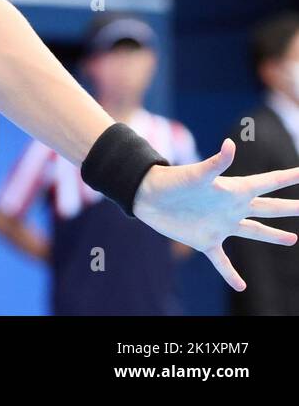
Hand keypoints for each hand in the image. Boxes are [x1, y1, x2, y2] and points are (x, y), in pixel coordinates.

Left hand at [132, 137, 298, 290]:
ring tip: (293, 239)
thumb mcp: (196, 173)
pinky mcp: (205, 240)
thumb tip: (230, 144)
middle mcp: (231, 207)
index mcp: (233, 190)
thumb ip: (216, 162)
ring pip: (253, 231)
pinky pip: (222, 261)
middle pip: (267, 208)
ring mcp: (220, 225)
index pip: (267, 183)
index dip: (287, 177)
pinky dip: (230, 274)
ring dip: (272, 236)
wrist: (146, 196)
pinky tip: (241, 286)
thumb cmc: (171, 180)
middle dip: (288, 207)